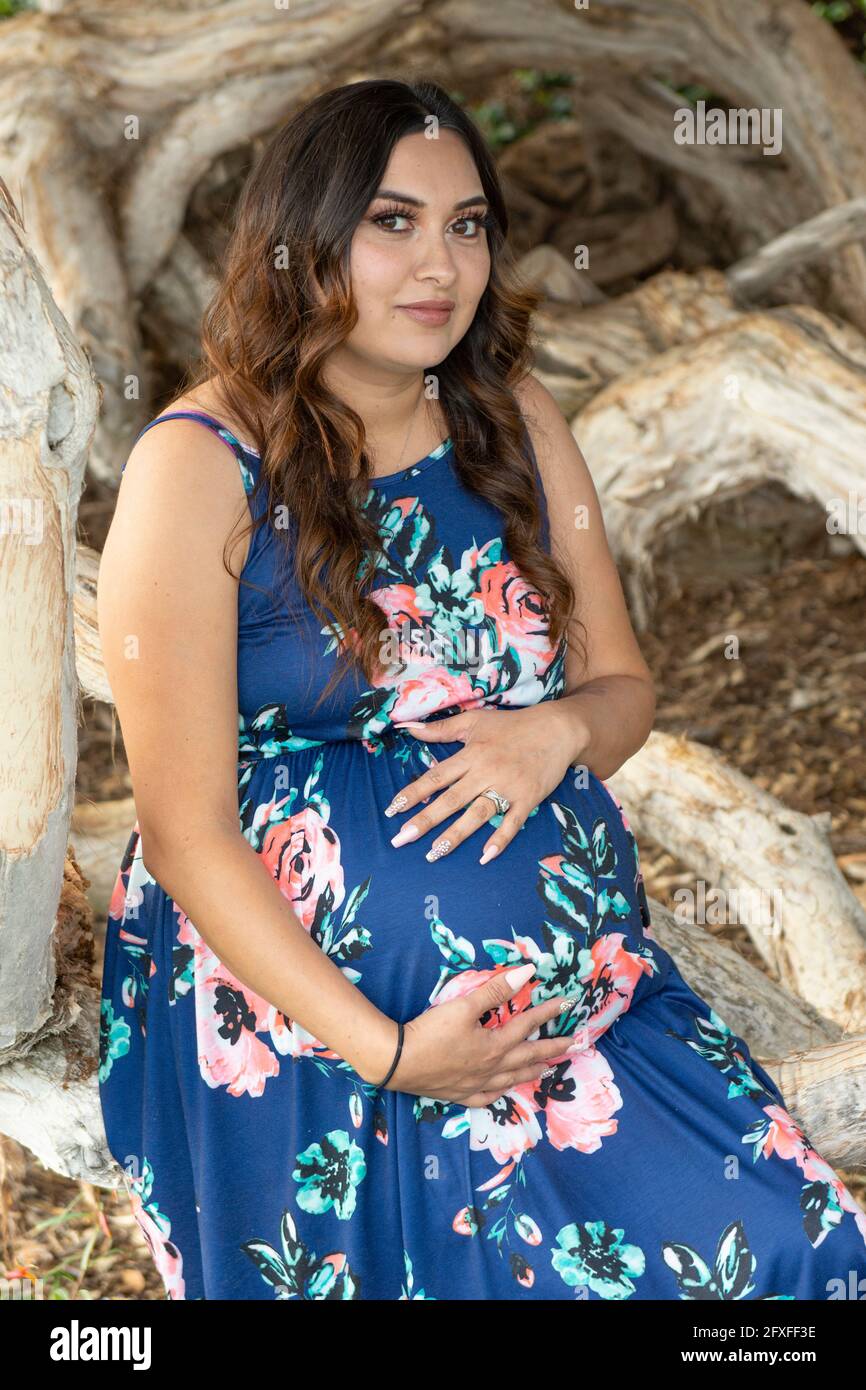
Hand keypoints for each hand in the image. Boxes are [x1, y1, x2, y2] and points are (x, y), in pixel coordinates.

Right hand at [374, 963, 581, 1105]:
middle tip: (573, 1045)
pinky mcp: (460, 1094)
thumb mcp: (463, 1007)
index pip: (528, 1025)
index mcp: (494, 1045)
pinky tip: (502, 1090)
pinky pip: (487, 1096)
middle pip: (528, 1057)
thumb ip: (495, 991)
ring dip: (532, 1072)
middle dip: (553, 1048)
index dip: (549, 1013)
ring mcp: (477, 1084)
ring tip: (547, 1068)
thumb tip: (526, 973)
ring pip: (512, 1079)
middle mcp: (491, 1068)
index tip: (568, 1004)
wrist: (399, 1062)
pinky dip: (500, 1092)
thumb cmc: (430, 1032)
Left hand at [386, 704, 587, 862]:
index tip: (392, 810)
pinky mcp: (528, 798)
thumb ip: (440, 729)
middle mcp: (486, 771)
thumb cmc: (512, 725)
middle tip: (401, 840)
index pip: (436, 777)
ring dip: (455, 835)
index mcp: (471, 754)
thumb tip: (407, 727)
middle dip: (424, 820)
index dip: (413, 793)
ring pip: (477, 814)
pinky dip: (500, 839)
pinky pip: (512, 822)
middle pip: (451, 800)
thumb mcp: (474, 721)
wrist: (556, 729)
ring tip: (434, 853)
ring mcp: (507, 787)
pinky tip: (485, 856)